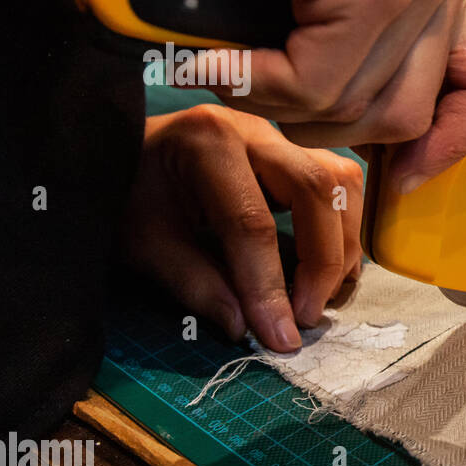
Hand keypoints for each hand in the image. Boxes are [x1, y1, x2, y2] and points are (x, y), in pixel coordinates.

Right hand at [5, 0, 465, 192]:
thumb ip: (368, 57)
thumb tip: (400, 156)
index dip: (451, 144)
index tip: (401, 178)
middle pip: (410, 116)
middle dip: (332, 126)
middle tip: (268, 89)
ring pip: (363, 110)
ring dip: (284, 105)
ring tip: (235, 57)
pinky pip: (317, 85)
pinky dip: (255, 84)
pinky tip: (219, 51)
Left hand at [121, 104, 363, 351]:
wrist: (122, 156)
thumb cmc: (130, 197)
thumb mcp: (147, 246)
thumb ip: (198, 286)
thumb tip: (248, 328)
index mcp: (207, 144)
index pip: (253, 223)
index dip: (269, 285)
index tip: (279, 336)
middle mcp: (254, 130)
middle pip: (316, 191)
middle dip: (322, 262)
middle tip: (307, 316)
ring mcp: (281, 136)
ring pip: (342, 182)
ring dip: (343, 243)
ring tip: (322, 292)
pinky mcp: (296, 151)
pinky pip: (341, 184)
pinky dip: (344, 227)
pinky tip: (327, 264)